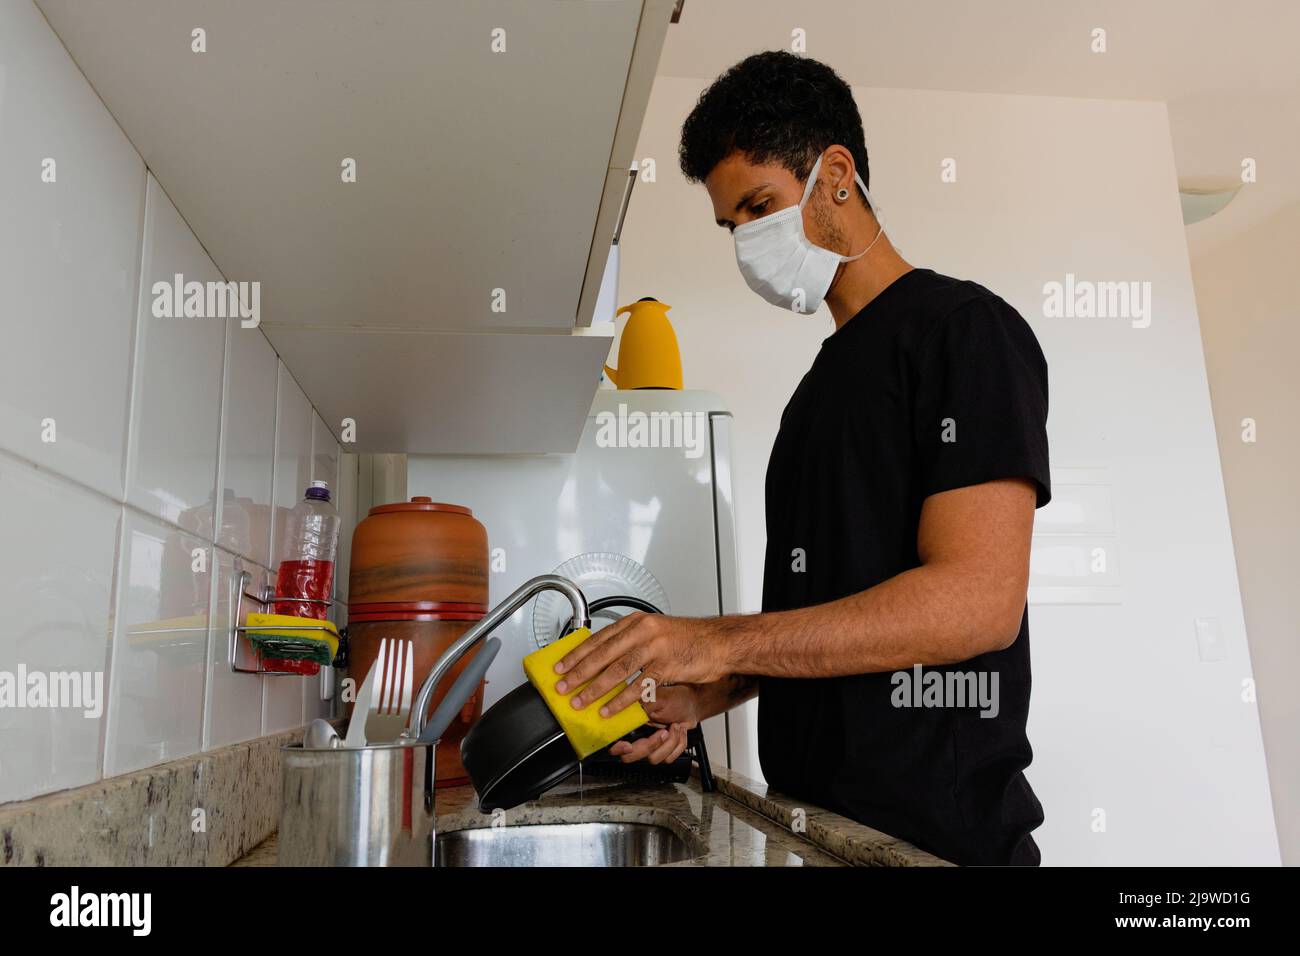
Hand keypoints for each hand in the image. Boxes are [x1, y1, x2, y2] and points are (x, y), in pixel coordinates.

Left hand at [554, 613, 727, 717]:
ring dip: (595, 689)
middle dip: (578, 673)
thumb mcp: (655, 631)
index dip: (577, 654)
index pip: (599, 638)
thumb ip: (631, 641)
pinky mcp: (666, 666)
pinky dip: (621, 700)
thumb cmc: (689, 639)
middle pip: (603, 654)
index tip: (560, 667)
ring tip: (580, 702)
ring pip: (617, 671)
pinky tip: (610, 710)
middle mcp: (643, 631)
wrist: (719, 642)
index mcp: (636, 622)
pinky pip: (638, 686)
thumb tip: (604, 657)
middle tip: (562, 687)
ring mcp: (655, 648)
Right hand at [608, 686, 699, 764]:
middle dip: (650, 746)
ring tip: (674, 727)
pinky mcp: (663, 750)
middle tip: (663, 732)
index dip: (618, 748)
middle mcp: (637, 736)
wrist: (692, 703)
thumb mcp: (655, 698)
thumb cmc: (674, 697)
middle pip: (631, 757)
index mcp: (630, 722)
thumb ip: (638, 706)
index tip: (628, 746)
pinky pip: (668, 758)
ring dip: (669, 743)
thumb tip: (620, 710)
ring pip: (653, 759)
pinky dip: (678, 744)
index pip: (613, 742)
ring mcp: (650, 744)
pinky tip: (679, 731)